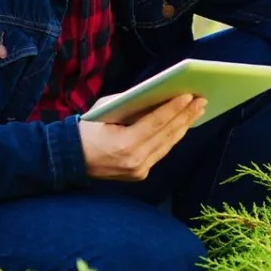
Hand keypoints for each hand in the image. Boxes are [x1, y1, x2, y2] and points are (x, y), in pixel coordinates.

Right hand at [80, 94, 205, 180]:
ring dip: (184, 126)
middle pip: (166, 135)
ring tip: (197, 110)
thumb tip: (160, 96)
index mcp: (124, 144)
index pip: (155, 123)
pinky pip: (161, 152)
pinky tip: (183, 124)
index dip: (174, 109)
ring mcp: (138, 170)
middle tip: (201, 99)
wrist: (69, 158)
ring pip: (168, 145)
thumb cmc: (88, 128)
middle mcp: (134, 161)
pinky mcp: (140, 174)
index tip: (190, 95)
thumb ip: (132, 104)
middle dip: (186, 115)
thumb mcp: (106, 109)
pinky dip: (172, 137)